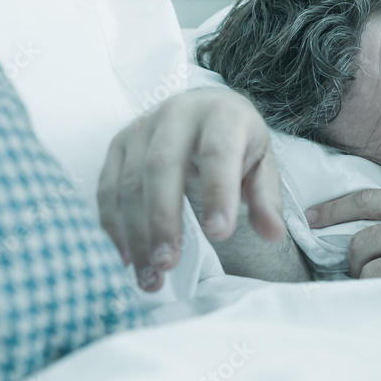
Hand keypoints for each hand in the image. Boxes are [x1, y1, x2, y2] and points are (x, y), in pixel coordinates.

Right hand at [98, 87, 284, 290]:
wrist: (206, 106)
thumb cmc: (237, 139)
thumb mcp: (262, 162)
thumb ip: (266, 197)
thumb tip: (272, 233)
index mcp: (221, 115)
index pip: (218, 151)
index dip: (218, 192)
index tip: (219, 234)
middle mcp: (177, 114)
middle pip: (162, 165)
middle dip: (163, 218)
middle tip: (170, 263)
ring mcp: (142, 128)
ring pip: (129, 181)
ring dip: (136, 233)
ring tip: (151, 274)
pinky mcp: (118, 145)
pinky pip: (108, 188)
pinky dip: (114, 227)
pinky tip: (127, 259)